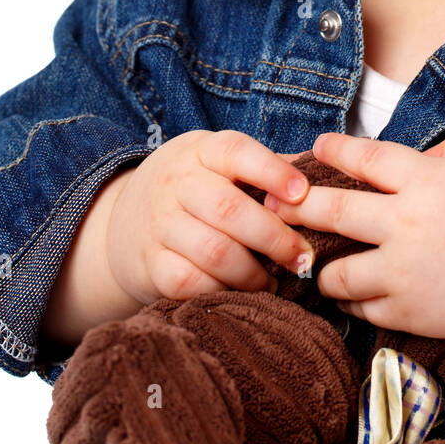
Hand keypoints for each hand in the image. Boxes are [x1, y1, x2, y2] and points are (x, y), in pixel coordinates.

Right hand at [105, 129, 315, 305]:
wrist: (120, 223)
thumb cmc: (192, 190)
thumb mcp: (219, 164)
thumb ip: (266, 167)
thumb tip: (324, 175)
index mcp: (201, 150)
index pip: (236, 151)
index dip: (272, 171)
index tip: (304, 193)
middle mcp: (176, 182)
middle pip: (228, 209)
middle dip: (274, 237)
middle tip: (304, 258)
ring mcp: (159, 224)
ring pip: (212, 251)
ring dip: (252, 273)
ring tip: (275, 282)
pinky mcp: (149, 264)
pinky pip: (188, 282)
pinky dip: (221, 291)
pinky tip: (239, 292)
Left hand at [269, 130, 444, 340]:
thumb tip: (420, 154)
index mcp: (427, 181)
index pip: (365, 160)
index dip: (335, 151)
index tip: (318, 148)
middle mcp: (408, 224)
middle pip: (333, 211)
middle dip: (297, 205)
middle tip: (276, 203)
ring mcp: (404, 272)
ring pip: (335, 270)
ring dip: (318, 263)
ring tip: (308, 258)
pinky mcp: (408, 312)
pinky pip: (360, 306)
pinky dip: (348, 299)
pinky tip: (346, 292)